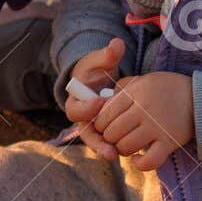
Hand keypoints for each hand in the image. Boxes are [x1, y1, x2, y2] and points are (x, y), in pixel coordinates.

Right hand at [65, 37, 124, 159]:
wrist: (100, 80)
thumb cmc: (98, 69)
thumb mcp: (101, 60)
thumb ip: (108, 55)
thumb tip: (116, 45)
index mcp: (76, 99)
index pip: (75, 108)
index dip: (86, 107)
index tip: (100, 102)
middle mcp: (81, 116)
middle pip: (84, 131)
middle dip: (95, 139)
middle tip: (108, 145)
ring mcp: (91, 125)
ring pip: (95, 141)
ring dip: (103, 148)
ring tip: (115, 155)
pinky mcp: (103, 131)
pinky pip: (106, 142)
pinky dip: (114, 147)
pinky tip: (126, 153)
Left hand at [92, 71, 193, 170]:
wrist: (200, 98)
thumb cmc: (168, 89)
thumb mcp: (144, 80)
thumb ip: (123, 87)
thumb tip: (103, 101)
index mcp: (136, 92)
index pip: (105, 113)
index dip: (99, 123)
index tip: (104, 126)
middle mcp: (144, 109)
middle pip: (112, 132)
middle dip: (109, 137)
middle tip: (115, 137)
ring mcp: (156, 126)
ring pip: (125, 146)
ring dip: (122, 149)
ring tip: (127, 145)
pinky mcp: (168, 142)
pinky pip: (149, 160)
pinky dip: (140, 164)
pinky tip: (137, 159)